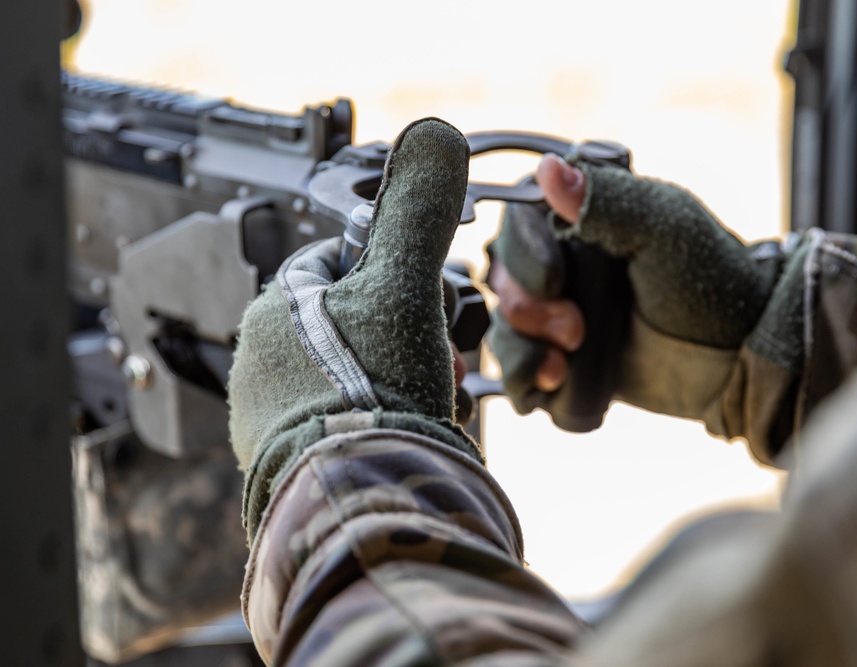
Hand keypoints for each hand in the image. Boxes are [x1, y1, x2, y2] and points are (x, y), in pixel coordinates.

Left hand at [229, 117, 481, 480]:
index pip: (335, 265)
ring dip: (404, 375)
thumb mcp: (405, 285)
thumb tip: (434, 135)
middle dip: (405, 331)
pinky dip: (387, 418)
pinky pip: (349, 422)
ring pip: (355, 374)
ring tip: (436, 389)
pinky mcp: (297, 464)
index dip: (392, 272)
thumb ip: (419, 212)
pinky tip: (417, 424)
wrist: (362, 495)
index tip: (424, 293)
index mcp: (273, 312)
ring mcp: (275, 420)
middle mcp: (261, 365)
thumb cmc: (371, 389)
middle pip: (351, 323)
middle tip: (439, 349)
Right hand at [487, 152, 778, 428]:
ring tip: (564, 364)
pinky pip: (517, 374)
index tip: (556, 280)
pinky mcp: (563, 363)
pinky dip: (525, 381)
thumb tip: (548, 169)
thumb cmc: (713, 283)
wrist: (742, 358)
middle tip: (576, 327)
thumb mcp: (665, 230)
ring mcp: (559, 317)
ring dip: (523, 350)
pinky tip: (556, 382)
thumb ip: (608, 200)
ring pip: (503, 329)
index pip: (516, 224)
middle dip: (530, 310)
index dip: (525, 255)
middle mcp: (562, 265)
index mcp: (581, 220)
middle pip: (501, 281)